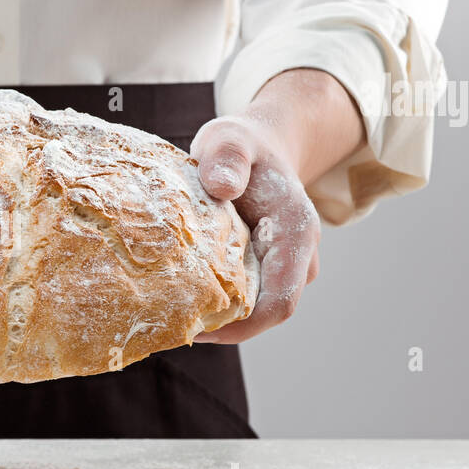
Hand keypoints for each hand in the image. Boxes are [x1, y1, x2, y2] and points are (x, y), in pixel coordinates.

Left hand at [189, 68, 363, 343]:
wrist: (258, 146)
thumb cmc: (242, 144)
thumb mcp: (230, 139)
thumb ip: (228, 158)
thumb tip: (223, 187)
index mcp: (296, 232)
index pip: (279, 301)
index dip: (243, 326)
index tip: (199, 329)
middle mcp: (296, 256)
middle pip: (264, 312)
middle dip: (224, 326)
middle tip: (172, 325)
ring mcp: (281, 265)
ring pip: (253, 307)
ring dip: (218, 314)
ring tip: (171, 312)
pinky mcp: (262, 266)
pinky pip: (243, 295)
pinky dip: (215, 300)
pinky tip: (180, 296)